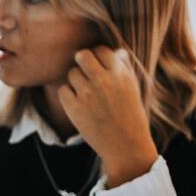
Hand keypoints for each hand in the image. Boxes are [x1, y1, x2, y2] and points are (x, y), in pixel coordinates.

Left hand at [58, 47, 158, 187]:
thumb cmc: (131, 116)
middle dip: (82, 62)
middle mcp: (103, 80)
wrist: (125, 145)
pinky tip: (77, 103)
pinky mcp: (74, 108)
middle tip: (84, 72)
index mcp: (120, 73)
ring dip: (75, 80)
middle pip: (82, 55)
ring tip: (84, 92)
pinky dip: (67, 95)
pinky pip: (63, 90)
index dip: (97, 56)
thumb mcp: (133, 89)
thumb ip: (124, 69)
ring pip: (71, 73)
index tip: (97, 66)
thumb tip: (117, 52)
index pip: (101, 50)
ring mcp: (87, 94)